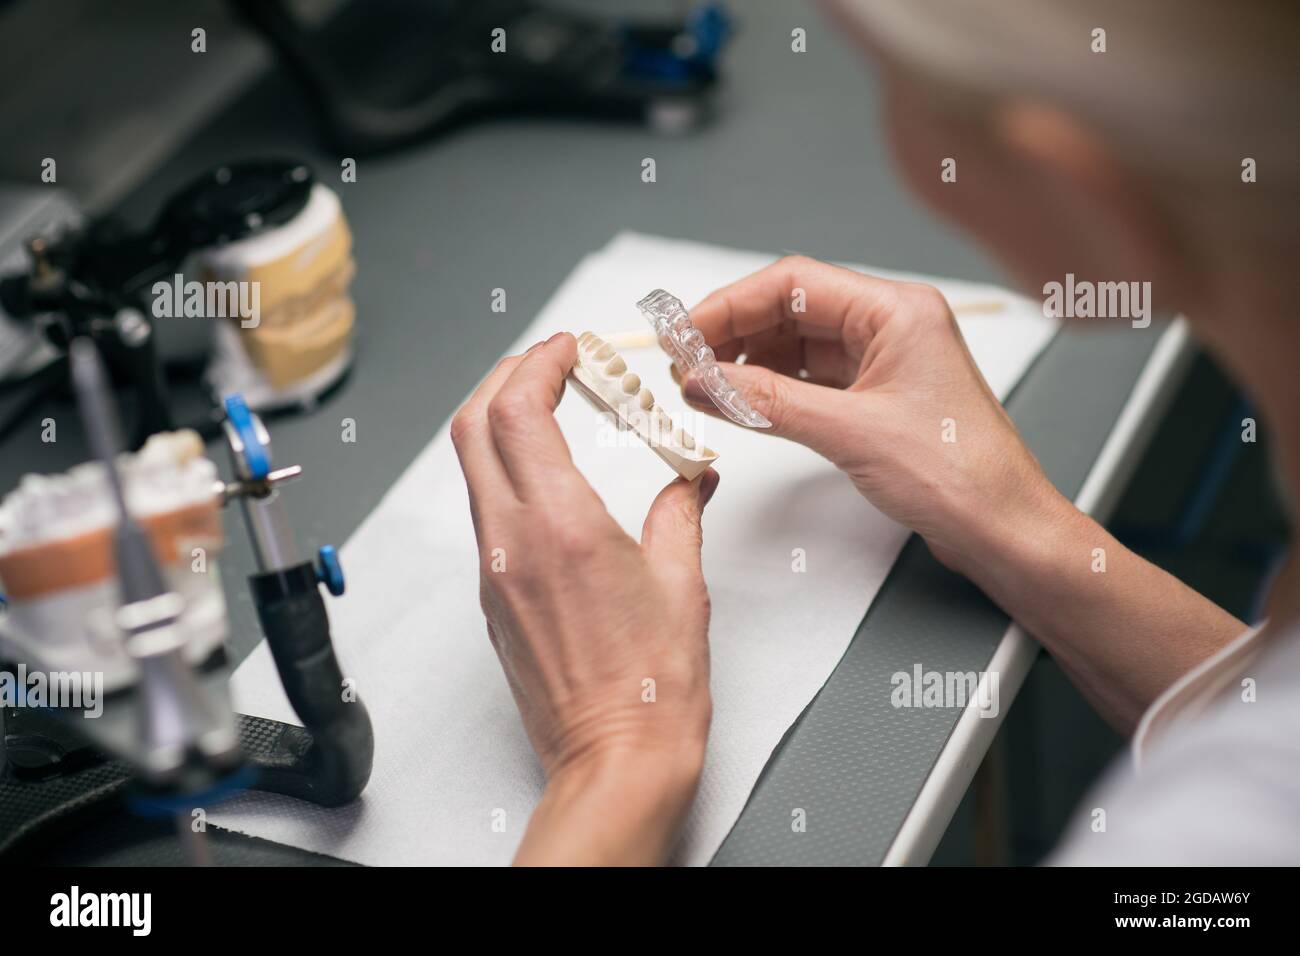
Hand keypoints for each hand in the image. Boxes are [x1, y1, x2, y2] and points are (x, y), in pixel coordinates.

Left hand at [450, 332, 719, 863]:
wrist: (615, 760)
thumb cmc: (654, 688)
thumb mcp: (684, 584)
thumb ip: (680, 513)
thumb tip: (691, 479)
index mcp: (562, 528)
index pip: (519, 411)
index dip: (538, 363)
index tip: (568, 349)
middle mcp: (513, 543)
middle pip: (474, 427)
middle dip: (505, 377)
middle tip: (549, 363)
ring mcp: (495, 571)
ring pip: (474, 469)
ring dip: (501, 423)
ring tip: (551, 408)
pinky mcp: (493, 597)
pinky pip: (487, 512)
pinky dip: (507, 471)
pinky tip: (548, 475)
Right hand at [684, 255, 1069, 577]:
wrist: (1004, 531)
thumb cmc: (960, 477)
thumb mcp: (850, 433)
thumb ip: (768, 402)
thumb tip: (704, 382)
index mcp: (898, 311)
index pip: (794, 282)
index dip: (730, 305)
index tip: (685, 333)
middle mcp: (891, 326)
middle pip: (791, 308)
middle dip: (733, 332)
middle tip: (684, 363)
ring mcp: (883, 361)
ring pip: (797, 343)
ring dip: (748, 361)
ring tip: (704, 386)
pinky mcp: (875, 397)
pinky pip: (810, 377)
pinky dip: (771, 387)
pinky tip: (741, 402)